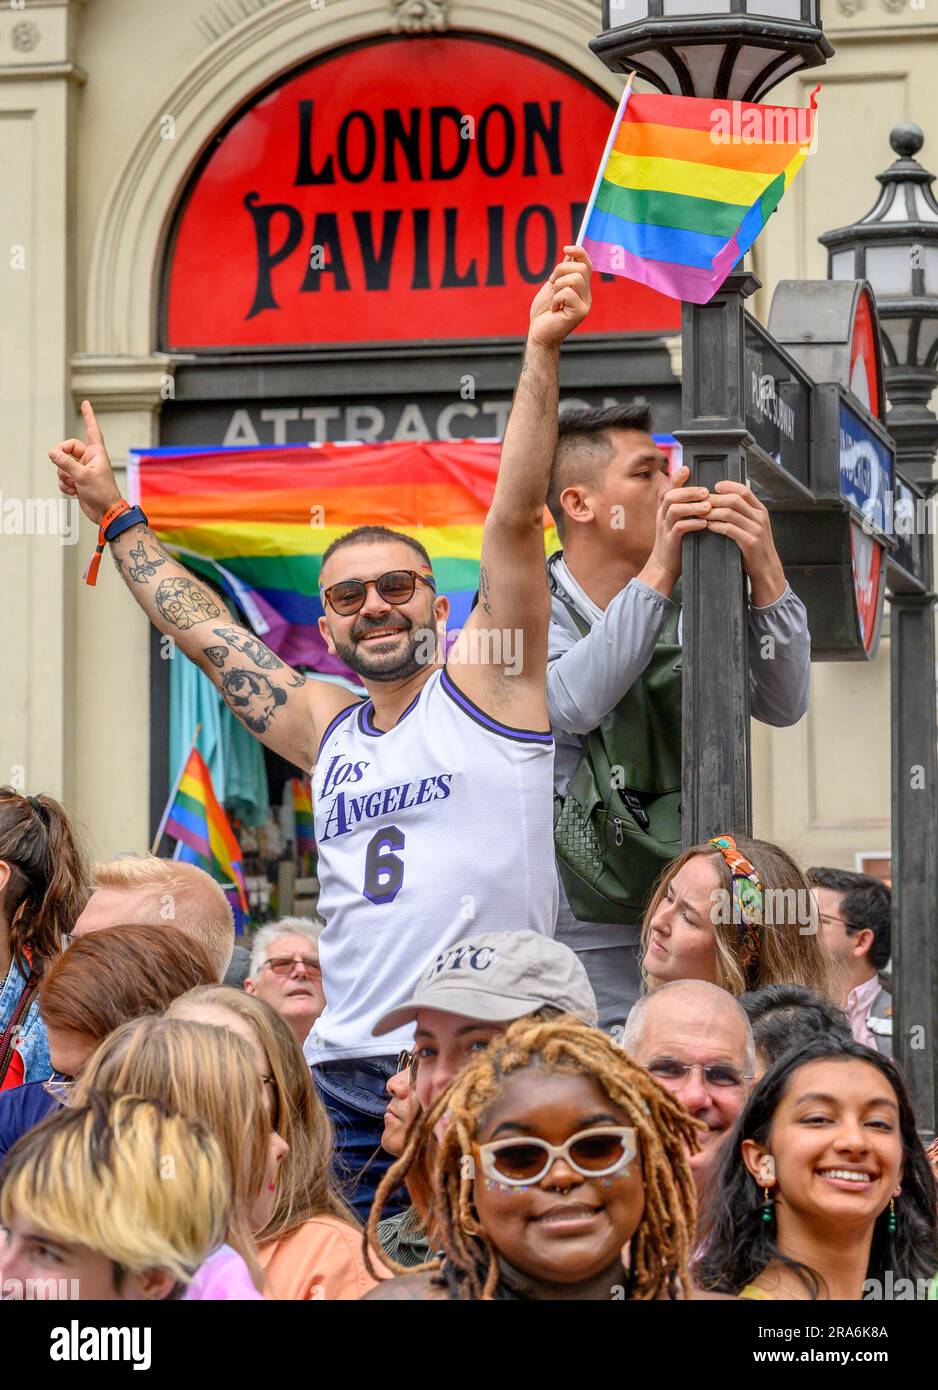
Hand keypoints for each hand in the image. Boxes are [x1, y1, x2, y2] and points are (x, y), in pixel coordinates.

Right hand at [49, 401, 121, 525]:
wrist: (106, 513)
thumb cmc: (102, 493)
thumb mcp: (83, 476)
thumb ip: (66, 463)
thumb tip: (52, 452)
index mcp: (96, 453)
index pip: (91, 430)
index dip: (88, 416)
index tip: (85, 403)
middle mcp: (89, 460)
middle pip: (67, 450)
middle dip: (62, 459)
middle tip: (63, 467)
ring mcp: (83, 471)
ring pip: (63, 466)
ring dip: (64, 476)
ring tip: (75, 484)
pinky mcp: (78, 482)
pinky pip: (63, 479)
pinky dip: (65, 486)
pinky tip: (74, 492)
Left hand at [528, 245, 591, 348]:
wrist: (538, 334)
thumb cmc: (543, 312)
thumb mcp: (552, 286)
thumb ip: (563, 272)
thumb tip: (571, 252)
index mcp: (581, 288)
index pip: (587, 263)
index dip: (579, 251)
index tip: (566, 247)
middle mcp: (586, 295)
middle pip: (582, 268)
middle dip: (561, 270)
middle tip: (551, 283)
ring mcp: (585, 304)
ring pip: (576, 278)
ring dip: (558, 285)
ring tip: (553, 298)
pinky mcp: (580, 312)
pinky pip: (568, 293)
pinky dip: (556, 298)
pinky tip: (554, 309)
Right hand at [639, 466, 710, 592]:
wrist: (664, 567)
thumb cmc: (677, 544)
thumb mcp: (679, 523)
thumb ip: (687, 510)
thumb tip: (706, 497)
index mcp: (665, 509)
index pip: (669, 489)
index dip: (677, 478)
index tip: (687, 469)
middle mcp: (663, 516)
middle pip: (671, 495)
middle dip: (689, 491)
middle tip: (706, 491)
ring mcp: (665, 528)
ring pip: (674, 509)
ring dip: (692, 506)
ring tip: (707, 507)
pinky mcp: (670, 541)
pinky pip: (679, 528)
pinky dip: (692, 524)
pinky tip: (703, 523)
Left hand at [704, 480, 786, 605]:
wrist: (766, 568)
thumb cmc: (755, 546)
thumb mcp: (753, 526)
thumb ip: (743, 513)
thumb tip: (723, 500)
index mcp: (760, 510)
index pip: (744, 490)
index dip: (728, 486)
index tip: (714, 486)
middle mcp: (760, 517)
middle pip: (734, 500)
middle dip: (715, 499)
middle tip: (700, 502)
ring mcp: (756, 529)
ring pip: (730, 513)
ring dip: (712, 512)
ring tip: (699, 513)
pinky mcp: (750, 542)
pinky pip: (729, 529)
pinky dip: (716, 526)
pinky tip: (707, 526)